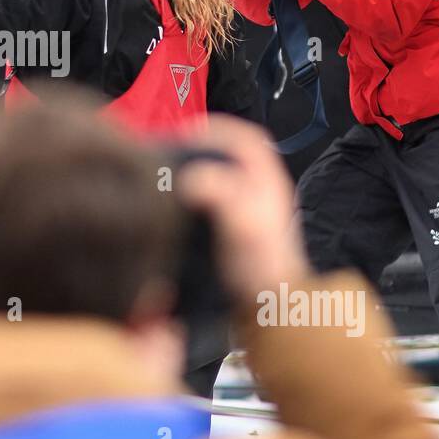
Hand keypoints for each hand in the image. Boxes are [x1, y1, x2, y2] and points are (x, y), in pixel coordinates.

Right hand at [178, 114, 307, 302]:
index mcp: (268, 181)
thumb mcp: (243, 225)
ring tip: (169, 177)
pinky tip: (177, 207)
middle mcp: (261, 191)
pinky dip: (196, 196)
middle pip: (231, 155)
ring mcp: (249, 212)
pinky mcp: (236, 231)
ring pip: (222, 177)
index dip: (218, 130)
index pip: (246, 138)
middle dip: (202, 148)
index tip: (186, 134)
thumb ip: (223, 194)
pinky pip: (214, 201)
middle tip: (171, 153)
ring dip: (198, 171)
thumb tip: (191, 177)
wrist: (269, 309)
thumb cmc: (260, 267)